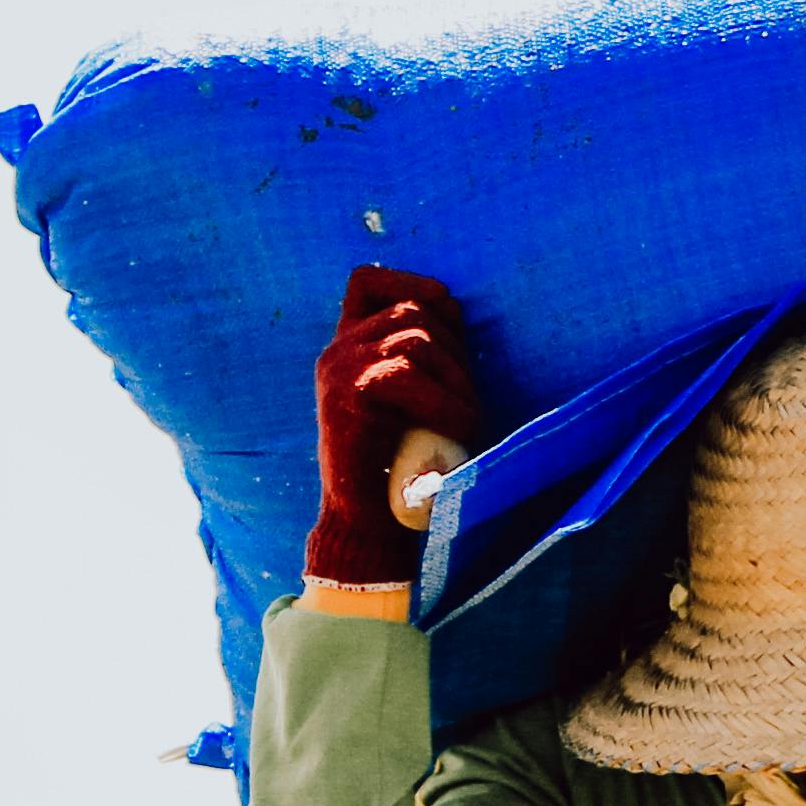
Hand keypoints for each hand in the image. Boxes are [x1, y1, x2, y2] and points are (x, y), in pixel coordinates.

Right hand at [309, 269, 485, 591]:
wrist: (366, 524)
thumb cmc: (403, 466)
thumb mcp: (414, 400)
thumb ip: (424, 358)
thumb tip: (455, 311)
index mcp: (348, 346)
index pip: (368, 282)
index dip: (414, 285)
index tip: (452, 318)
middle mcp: (337, 350)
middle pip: (411, 309)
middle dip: (455, 350)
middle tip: (468, 402)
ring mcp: (338, 368)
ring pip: (416, 337)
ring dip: (457, 379)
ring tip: (466, 420)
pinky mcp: (347, 393)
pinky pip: (407, 373)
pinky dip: (445, 401)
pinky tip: (458, 429)